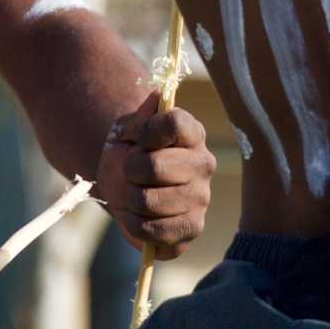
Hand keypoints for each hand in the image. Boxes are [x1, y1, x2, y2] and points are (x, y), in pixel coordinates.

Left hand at [97, 97, 212, 259]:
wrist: (127, 190)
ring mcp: (201, 198)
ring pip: (149, 201)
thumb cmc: (129, 155)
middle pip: (156, 165)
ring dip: (128, 199)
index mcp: (191, 133)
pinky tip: (136, 216)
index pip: (174, 123)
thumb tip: (157, 98)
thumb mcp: (125, 131)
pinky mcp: (193, 228)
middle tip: (128, 171)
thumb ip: (138, 117)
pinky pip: (152, 230)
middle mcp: (203, 163)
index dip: (145, 131)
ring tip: (131, 194)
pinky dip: (133, 224)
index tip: (133, 138)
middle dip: (129, 170)